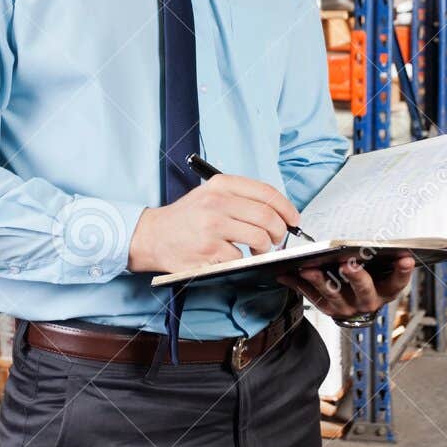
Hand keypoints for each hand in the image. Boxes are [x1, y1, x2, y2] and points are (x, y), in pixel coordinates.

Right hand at [127, 174, 300, 273]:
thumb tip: (278, 211)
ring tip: (256, 250)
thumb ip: (241, 198)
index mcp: (220, 185)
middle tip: (276, 238)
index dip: (286, 207)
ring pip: (259, 238)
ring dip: (264, 248)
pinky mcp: (209, 251)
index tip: (293, 218)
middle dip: (279, 231)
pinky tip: (233, 257)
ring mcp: (212, 227)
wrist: (153, 236)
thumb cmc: (186, 217)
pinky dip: (243, 260)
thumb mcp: (210, 194)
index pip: (266, 192)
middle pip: (267, 216)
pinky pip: (241, 257)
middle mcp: (217, 203)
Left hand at [278, 253, 415, 321]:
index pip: (398, 282)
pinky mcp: (328, 309)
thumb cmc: (370, 278)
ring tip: (308, 268)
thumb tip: (371, 238)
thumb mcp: (380, 270)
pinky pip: (312, 296)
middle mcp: (368, 302)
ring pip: (333, 294)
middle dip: (356, 276)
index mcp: (386, 291)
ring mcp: (347, 308)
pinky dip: (298, 284)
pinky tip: (287, 273)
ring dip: (319, 280)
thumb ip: (377, 257)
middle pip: (364, 290)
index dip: (403, 271)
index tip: (406, 257)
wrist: (356, 305)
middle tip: (348, 264)